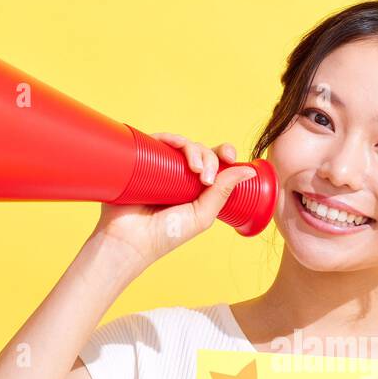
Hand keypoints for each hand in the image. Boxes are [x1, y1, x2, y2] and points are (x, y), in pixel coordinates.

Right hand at [90, 133, 255, 268]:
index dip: (224, 154)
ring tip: (195, 169)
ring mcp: (160, 167)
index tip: (231, 157)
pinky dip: (169, 138)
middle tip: (206, 178)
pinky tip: (177, 148)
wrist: (128, 240)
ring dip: (194, 149)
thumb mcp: (202, 215)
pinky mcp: (142, 160)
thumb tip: (248, 170)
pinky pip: (158, 140)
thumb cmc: (165, 235)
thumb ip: (223, 192)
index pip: (215, 164)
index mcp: (196, 189)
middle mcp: (179, 176)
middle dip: (210, 158)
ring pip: (182, 145)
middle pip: (201, 152)